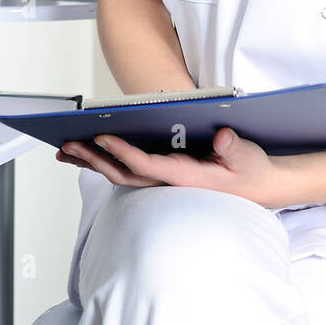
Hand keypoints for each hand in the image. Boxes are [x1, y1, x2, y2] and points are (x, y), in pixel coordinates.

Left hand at [55, 127, 294, 209]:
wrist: (260, 188)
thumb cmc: (250, 170)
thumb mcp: (248, 156)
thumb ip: (234, 148)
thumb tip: (223, 136)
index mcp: (186, 177)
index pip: (148, 166)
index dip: (124, 152)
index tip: (103, 136)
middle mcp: (170, 184)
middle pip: (124, 174)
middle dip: (95, 159)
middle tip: (68, 144)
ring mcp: (165, 183)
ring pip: (122, 176)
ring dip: (93, 163)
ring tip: (66, 150)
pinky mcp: (164, 178)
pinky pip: (129, 172)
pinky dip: (106, 163)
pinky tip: (90, 154)